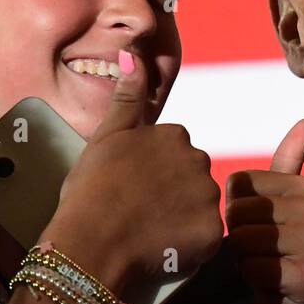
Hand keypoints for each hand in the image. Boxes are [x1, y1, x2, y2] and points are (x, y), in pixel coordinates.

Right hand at [45, 50, 223, 303]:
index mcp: (175, 137)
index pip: (173, 151)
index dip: (151, 171)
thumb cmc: (91, 192)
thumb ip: (127, 98)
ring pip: (199, 207)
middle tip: (138, 211)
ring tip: (146, 232)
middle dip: (171, 192)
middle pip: (190, 177)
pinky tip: (161, 248)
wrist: (91, 245)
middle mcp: (200, 162)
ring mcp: (208, 198)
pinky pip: (205, 237)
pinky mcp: (213, 232)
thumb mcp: (105, 137)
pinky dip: (188, 244)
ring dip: (180, 218)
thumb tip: (135, 55)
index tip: (130, 186)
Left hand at [224, 119, 303, 303]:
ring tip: (265, 265)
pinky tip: (270, 284)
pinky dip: (251, 278)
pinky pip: (253, 266)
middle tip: (262, 251)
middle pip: (239, 210)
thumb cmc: (278, 255)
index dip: (237, 211)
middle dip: (238, 234)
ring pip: (244, 237)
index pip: (239, 184)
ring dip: (244, 258)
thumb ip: (291, 159)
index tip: (262, 227)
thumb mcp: (281, 204)